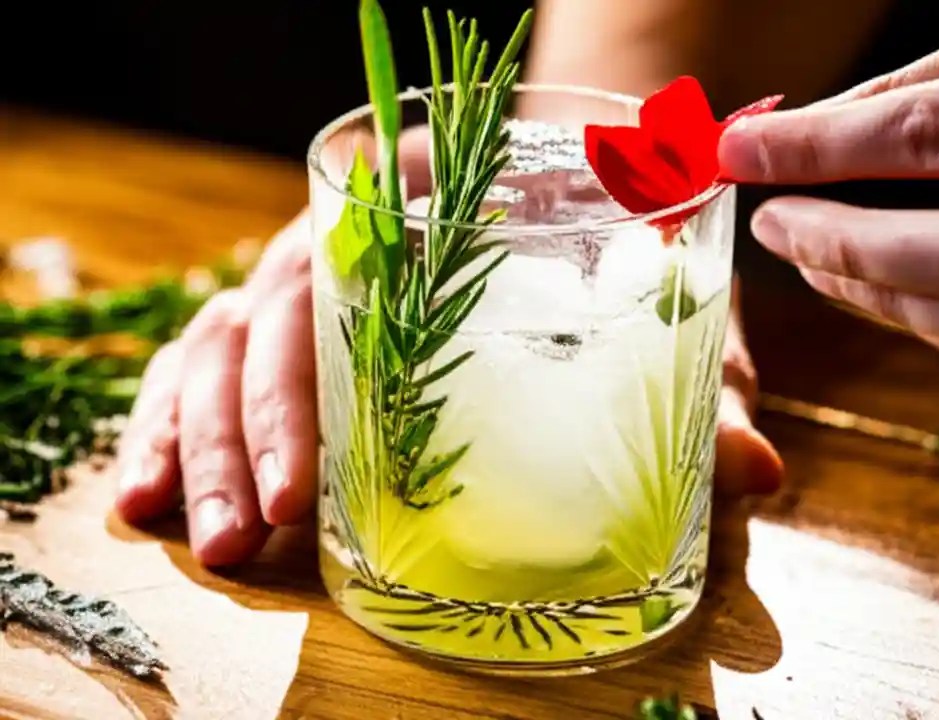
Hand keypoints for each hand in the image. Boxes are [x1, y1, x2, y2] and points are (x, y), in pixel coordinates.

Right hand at [113, 216, 782, 566]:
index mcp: (428, 208)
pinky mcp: (277, 322)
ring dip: (202, 445)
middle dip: (252, 438)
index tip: (316, 476)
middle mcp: (347, 238)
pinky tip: (142, 496)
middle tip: (265, 533)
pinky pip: (194, 365)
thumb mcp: (658, 309)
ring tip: (215, 543)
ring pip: (215, 346)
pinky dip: (165, 426)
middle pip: (264, 321)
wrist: (567, 174)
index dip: (313, 374)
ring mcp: (302, 276)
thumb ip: (700, 381)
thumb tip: (759, 472)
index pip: (342, 268)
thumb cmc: (610, 244)